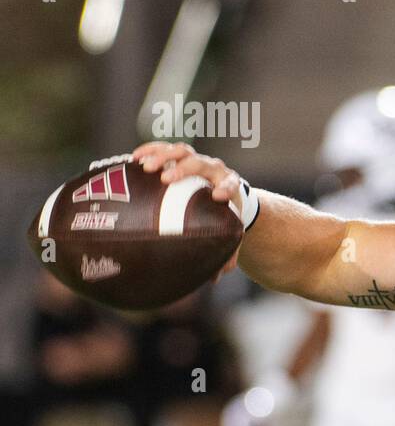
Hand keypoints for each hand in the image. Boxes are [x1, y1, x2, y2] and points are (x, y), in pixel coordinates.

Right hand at [133, 141, 244, 275]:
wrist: (223, 191)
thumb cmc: (222, 215)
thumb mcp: (228, 231)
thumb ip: (226, 251)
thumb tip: (215, 277)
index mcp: (229, 186)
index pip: (230, 185)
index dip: (225, 189)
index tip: (216, 196)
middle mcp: (213, 169)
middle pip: (201, 163)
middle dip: (185, 169)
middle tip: (166, 178)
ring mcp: (195, 160)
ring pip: (182, 152)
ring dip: (164, 156)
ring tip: (146, 167)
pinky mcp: (179, 156)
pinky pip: (164, 149)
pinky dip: (150, 150)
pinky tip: (133, 159)